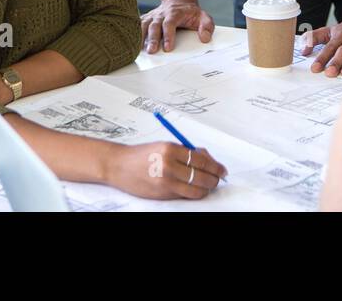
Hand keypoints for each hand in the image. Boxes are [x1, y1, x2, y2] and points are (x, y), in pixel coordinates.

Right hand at [103, 142, 227, 200]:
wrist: (118, 166)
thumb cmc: (142, 154)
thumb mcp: (165, 145)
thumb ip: (187, 152)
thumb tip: (210, 160)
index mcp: (170, 149)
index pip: (201, 160)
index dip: (216, 166)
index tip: (222, 170)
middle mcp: (168, 166)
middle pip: (202, 176)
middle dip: (214, 179)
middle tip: (218, 178)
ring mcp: (164, 183)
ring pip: (196, 190)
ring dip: (206, 188)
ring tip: (208, 184)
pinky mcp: (161, 195)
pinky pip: (185, 196)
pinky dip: (193, 193)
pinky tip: (194, 188)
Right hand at [140, 0, 213, 53]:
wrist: (178, 1)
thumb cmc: (190, 13)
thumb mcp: (203, 17)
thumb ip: (207, 26)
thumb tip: (205, 38)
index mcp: (175, 13)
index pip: (170, 23)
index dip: (168, 35)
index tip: (168, 48)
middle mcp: (161, 14)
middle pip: (155, 25)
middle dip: (153, 39)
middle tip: (152, 51)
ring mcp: (152, 16)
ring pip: (144, 25)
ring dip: (141, 37)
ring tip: (140, 50)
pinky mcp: (146, 19)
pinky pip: (138, 25)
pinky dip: (134, 33)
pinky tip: (132, 43)